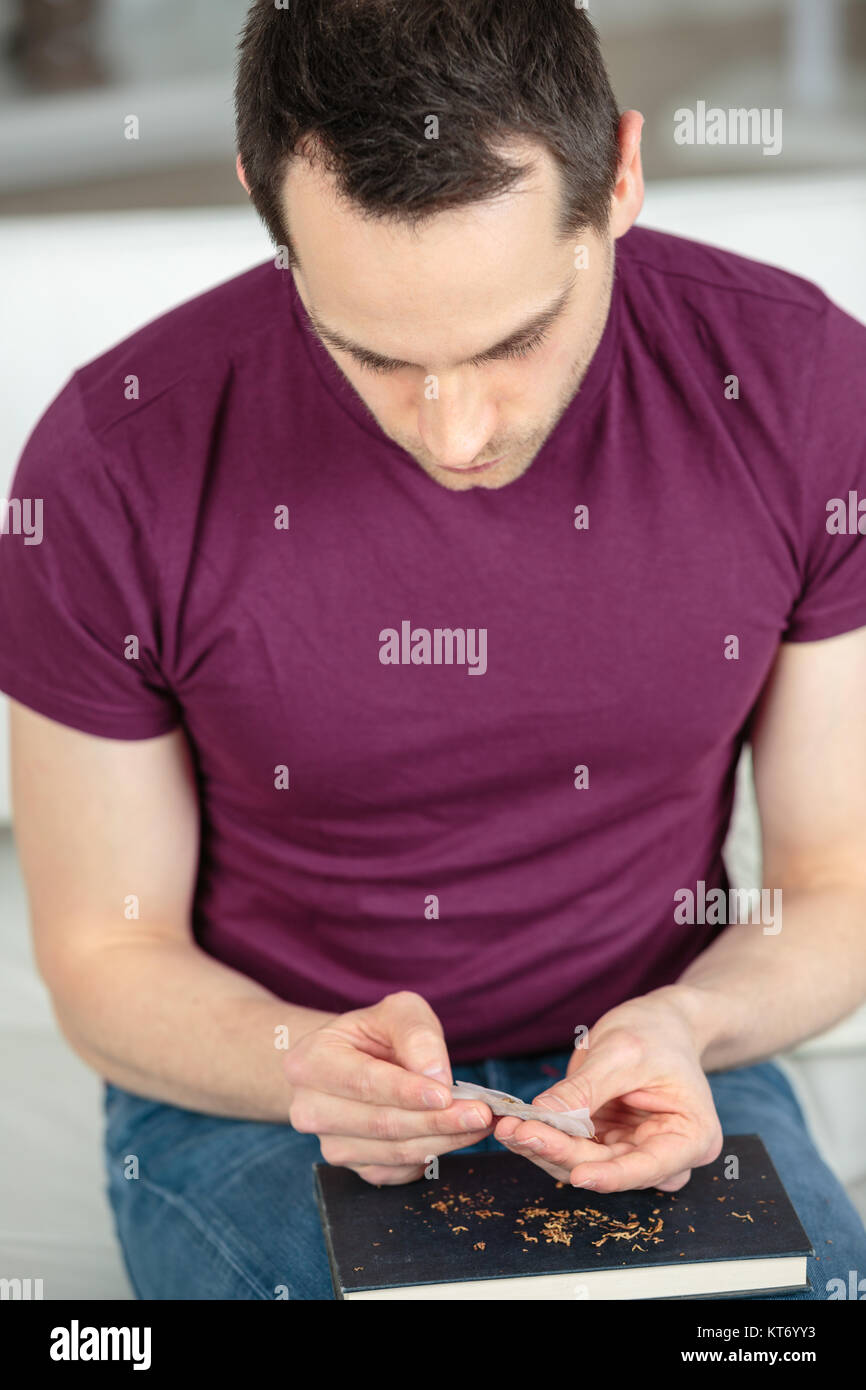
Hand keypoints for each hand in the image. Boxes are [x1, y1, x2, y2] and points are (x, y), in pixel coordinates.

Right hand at [283, 990, 493, 1184]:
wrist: (356, 1062)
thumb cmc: (377, 1033)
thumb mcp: (398, 1012)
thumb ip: (416, 1035)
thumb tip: (437, 1077)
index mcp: (309, 1062)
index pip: (363, 1083)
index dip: (406, 1092)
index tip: (446, 1096)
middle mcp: (310, 1109)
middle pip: (380, 1124)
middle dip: (436, 1121)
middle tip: (481, 1113)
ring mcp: (330, 1144)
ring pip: (393, 1152)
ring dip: (442, 1141)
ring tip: (479, 1123)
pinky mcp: (354, 1167)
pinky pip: (396, 1171)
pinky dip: (431, 1157)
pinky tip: (456, 1136)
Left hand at [493, 989, 722, 1192]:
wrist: (659, 1021)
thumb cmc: (656, 1032)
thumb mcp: (623, 1052)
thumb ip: (586, 1089)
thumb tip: (544, 1116)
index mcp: (692, 1138)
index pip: (648, 1167)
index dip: (611, 1175)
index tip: (577, 1175)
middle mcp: (665, 1155)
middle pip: (608, 1167)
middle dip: (560, 1152)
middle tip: (519, 1132)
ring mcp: (633, 1150)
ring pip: (584, 1163)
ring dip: (545, 1147)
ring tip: (508, 1126)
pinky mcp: (607, 1141)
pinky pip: (573, 1147)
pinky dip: (545, 1136)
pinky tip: (516, 1124)